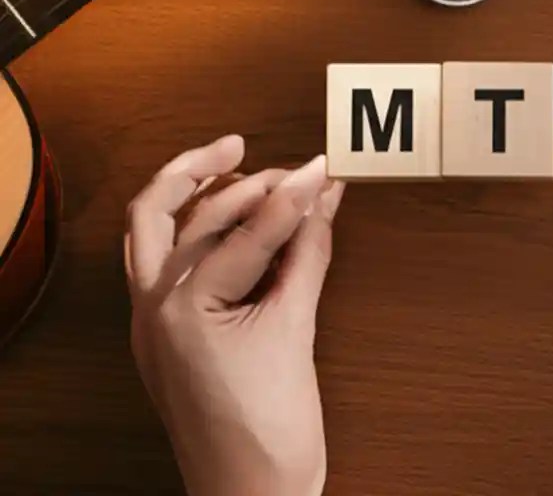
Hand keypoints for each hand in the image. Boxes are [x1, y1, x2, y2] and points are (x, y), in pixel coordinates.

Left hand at [125, 135, 345, 495]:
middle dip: (219, 177)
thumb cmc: (267, 434)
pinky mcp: (165, 334)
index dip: (289, 196)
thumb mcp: (296, 333)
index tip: (323, 169)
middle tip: (281, 166)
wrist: (251, 495)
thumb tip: (326, 200)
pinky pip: (167, 264)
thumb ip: (308, 256)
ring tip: (249, 174)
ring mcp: (150, 323)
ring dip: (196, 196)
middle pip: (166, 212)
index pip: (241, 232)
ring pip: (154, 233)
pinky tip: (239, 224)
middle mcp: (150, 309)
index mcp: (178, 311)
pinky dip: (199, 233)